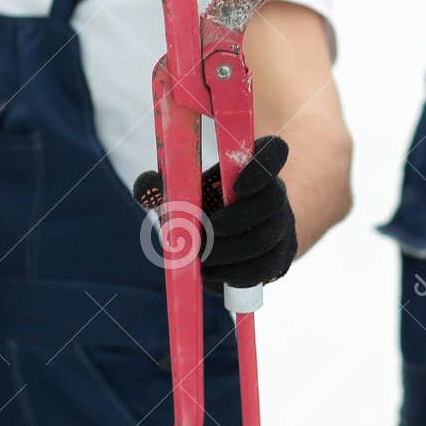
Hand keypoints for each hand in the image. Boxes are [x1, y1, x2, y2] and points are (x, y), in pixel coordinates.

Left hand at [132, 135, 297, 288]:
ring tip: (202, 257)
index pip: (274, 151)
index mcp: (254, 166)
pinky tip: (213, 272)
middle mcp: (276, 193)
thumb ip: (163, 186)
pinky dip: (234, 273)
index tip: (237, 186)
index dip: (263, 165)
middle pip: (272, 202)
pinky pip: (265, 268)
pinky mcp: (281, 259)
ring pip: (266, 239)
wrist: (236, 238)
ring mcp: (283, 226)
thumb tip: (142, 188)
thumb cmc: (206, 206)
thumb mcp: (185, 192)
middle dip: (235, 221)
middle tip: (205, 235)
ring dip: (230, 251)